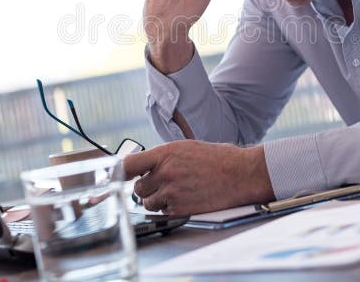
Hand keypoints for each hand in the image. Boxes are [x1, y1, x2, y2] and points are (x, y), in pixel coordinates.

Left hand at [123, 140, 274, 215]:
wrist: (241, 174)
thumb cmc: (218, 159)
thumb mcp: (187, 147)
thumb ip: (163, 157)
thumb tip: (145, 166)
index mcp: (165, 154)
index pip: (129, 164)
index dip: (121, 172)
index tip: (118, 175)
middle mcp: (165, 173)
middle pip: (138, 188)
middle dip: (147, 188)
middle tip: (162, 185)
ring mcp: (172, 192)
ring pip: (149, 203)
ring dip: (158, 200)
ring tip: (176, 192)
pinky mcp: (181, 209)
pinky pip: (163, 213)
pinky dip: (170, 209)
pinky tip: (185, 199)